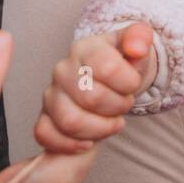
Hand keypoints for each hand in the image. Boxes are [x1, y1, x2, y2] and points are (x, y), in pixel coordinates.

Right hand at [35, 21, 155, 153]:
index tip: (132, 84)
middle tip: (124, 104)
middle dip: (117, 107)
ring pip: (71, 121)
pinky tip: (89, 141)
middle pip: (92, 98)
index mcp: (86, 48)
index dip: (128, 83)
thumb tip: (137, 48)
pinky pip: (45, 135)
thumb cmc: (122, 63)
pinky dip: (71, 144)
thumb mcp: (135, 45)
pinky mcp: (44, 117)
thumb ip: (140, 38)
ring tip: (111, 122)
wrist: (108, 80)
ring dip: (100, 129)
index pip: (108, 68)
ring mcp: (51, 95)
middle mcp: (63, 70)